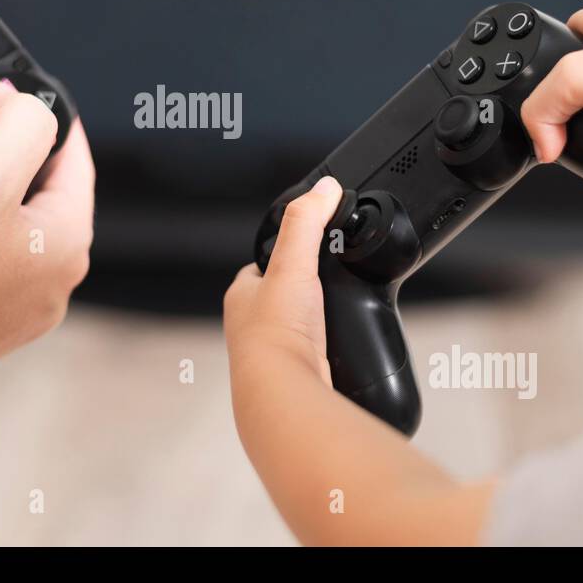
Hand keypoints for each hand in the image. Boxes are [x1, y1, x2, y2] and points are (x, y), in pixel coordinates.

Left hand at [223, 176, 342, 383]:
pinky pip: (312, 354)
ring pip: (295, 328)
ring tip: (337, 316)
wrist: (284, 395)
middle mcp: (251, 326)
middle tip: (330, 286)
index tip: (308, 248)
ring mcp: (271, 354)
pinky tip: (339, 349)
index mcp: (242, 295)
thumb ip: (307, 221)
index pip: (262, 264)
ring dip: (315, 324)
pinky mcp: (293, 376)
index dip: (285, 253)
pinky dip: (326, 350)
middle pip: (281, 297)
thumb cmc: (275, 335)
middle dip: (303, 292)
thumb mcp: (293, 263)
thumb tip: (325, 187)